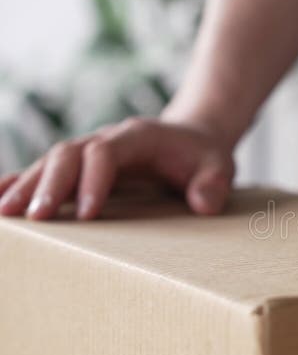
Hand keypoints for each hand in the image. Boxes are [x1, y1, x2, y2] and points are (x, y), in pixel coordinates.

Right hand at [0, 118, 235, 219]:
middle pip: (69, 154)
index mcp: (138, 136)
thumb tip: (203, 204)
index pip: (106, 152)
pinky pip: (47, 170)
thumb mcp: (219, 166)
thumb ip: (214, 183)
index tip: (86, 214)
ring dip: (27, 186)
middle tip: (34, 217)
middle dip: (50, 184)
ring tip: (5, 214)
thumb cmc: (204, 156)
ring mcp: (90, 150)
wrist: (193, 139)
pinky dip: (21, 181)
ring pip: (51, 162)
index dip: (93, 180)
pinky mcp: (82, 167)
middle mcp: (107, 139)